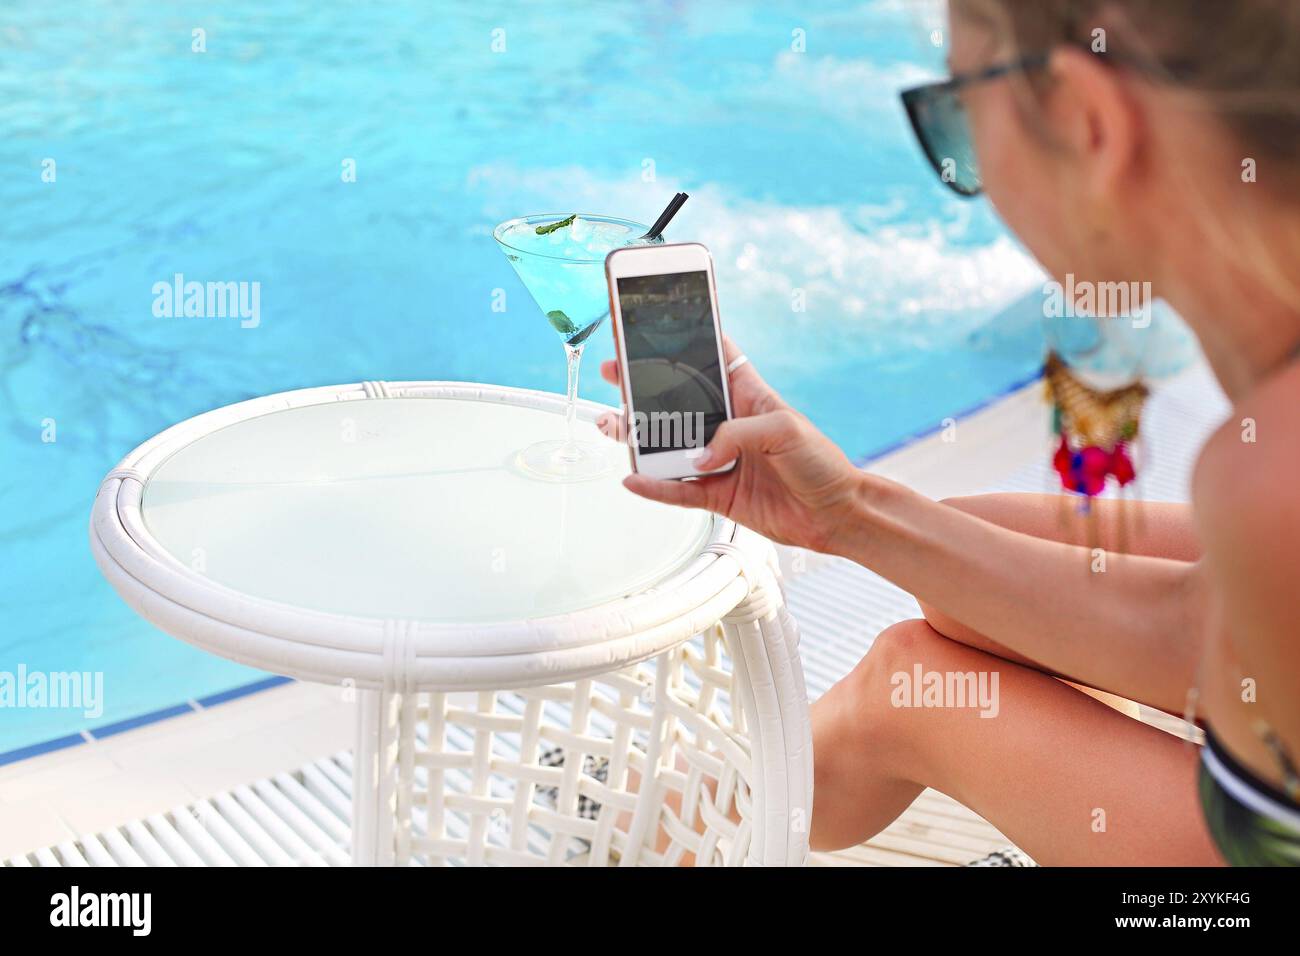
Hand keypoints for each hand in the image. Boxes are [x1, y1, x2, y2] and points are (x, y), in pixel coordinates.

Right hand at [597, 338, 860, 553]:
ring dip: (638, 437)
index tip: (655, 325)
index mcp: (747, 396)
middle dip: (643, 385)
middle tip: (614, 371)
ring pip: (668, 446)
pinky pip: (676, 491)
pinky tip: (633, 479)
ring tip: (610, 426)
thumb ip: (736, 434)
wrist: (835, 513)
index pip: (713, 359)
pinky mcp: (716, 495)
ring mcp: (718, 460)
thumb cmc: (821, 462)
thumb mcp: (784, 431)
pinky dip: (654, 487)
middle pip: (676, 400)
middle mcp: (727, 425)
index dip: (687, 340)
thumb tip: (698, 455)